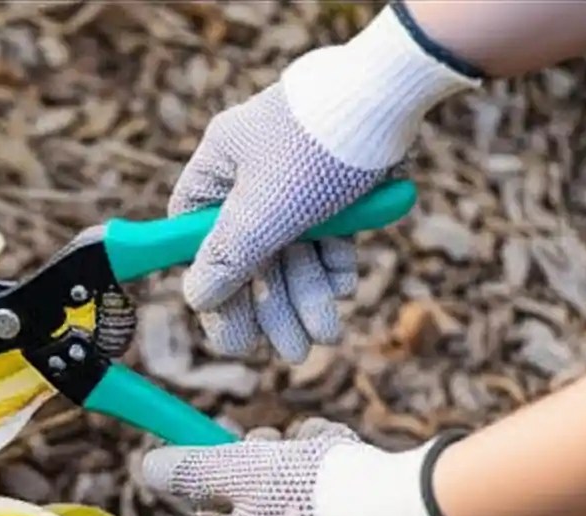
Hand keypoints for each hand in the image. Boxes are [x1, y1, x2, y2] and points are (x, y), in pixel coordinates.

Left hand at [140, 419, 495, 515]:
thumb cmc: (308, 492)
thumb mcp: (236, 468)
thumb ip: (190, 469)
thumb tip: (147, 469)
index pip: (212, 507)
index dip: (225, 467)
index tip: (246, 443)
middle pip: (260, 501)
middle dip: (274, 461)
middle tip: (289, 440)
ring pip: (306, 499)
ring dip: (314, 460)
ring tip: (332, 447)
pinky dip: (352, 484)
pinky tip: (361, 464)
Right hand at [173, 5, 477, 361]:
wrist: (391, 94)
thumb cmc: (315, 147)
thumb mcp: (262, 213)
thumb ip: (227, 260)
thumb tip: (196, 298)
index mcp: (218, 169)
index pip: (194, 239)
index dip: (212, 288)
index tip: (229, 331)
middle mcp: (251, 173)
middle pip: (252, 254)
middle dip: (275, 306)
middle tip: (293, 352)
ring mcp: (296, 177)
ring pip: (294, 250)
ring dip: (309, 295)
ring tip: (327, 335)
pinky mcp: (337, 181)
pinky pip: (327, 234)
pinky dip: (334, 263)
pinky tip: (345, 287)